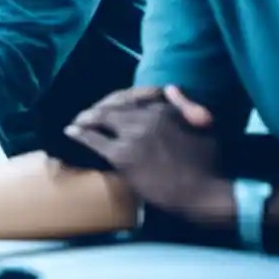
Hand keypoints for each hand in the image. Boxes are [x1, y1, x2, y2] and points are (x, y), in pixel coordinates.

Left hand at [66, 87, 232, 223]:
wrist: (202, 192)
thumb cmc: (208, 163)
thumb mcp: (204, 127)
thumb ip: (186, 105)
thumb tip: (169, 86)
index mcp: (164, 109)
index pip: (135, 98)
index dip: (121, 101)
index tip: (114, 105)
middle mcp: (146, 117)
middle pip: (114, 105)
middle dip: (100, 108)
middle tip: (89, 114)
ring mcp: (132, 135)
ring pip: (102, 119)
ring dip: (87, 118)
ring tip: (78, 120)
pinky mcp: (122, 155)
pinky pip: (95, 140)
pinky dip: (80, 134)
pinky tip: (70, 131)